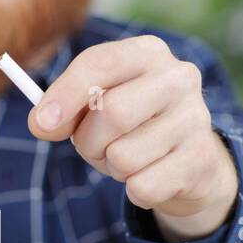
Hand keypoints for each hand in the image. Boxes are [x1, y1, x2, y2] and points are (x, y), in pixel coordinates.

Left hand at [27, 34, 238, 239]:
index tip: (41, 124)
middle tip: (93, 148)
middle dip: (89, 141)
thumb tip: (41, 123)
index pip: (100, 62)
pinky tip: (150, 176)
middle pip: (112, 112)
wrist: (190, 161)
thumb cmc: (132, 126)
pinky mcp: (202, 158)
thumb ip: (63, 110)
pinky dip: (135, 190)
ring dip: (112, 168)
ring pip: (124, 156)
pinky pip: (143, 186)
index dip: (65, 94)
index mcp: (147, 52)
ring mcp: (196, 117)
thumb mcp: (96, 109)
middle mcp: (179, 77)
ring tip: (128, 158)